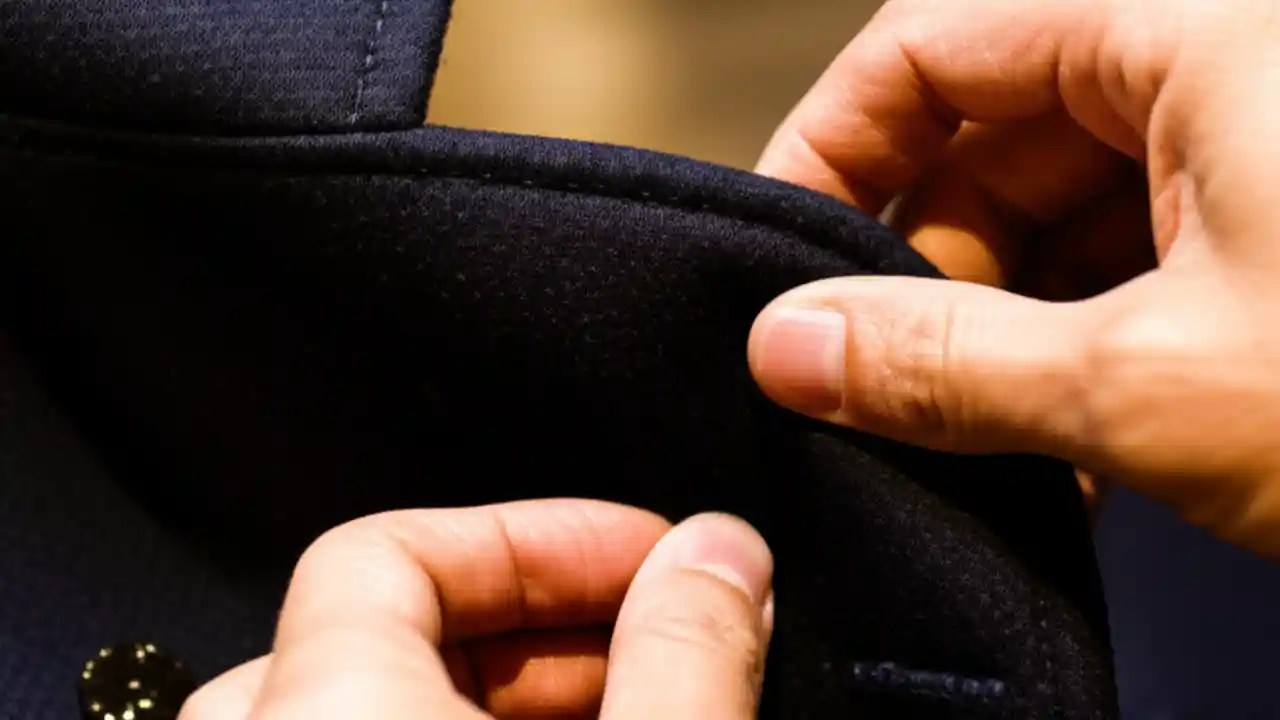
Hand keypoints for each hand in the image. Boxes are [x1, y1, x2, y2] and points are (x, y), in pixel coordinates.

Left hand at [178, 500, 772, 718]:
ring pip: (369, 714)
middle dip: (537, 625)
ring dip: (508, 698)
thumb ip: (683, 658)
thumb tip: (722, 550)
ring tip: (632, 713)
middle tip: (655, 641)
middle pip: (377, 633)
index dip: (534, 537)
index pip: (384, 553)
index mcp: (325, 718)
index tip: (650, 556)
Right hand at [750, 0, 1279, 555]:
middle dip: (922, 278)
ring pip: (1056, 220)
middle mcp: (1220, 70)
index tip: (777, 266)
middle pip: (989, 143)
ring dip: (1002, 341)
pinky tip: (1073, 460)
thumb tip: (789, 349)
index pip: (932, 46)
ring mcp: (1254, 153)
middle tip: (875, 389)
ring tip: (986, 452)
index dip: (830, 152)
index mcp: (1196, 31)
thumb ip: (949, 363)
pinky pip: (1132, 269)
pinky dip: (1083, 358)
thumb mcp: (1157, 385)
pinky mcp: (1277, 236)